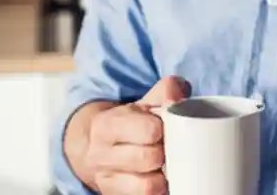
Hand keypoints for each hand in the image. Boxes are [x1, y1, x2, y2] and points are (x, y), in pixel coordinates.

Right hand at [85, 76, 190, 194]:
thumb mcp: (144, 102)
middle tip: (169, 147)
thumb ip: (165, 91)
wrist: (98, 147)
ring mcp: (106, 180)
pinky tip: (161, 179)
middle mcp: (101, 154)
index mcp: (107, 125)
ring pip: (148, 186)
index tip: (164, 128)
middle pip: (149, 158)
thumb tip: (177, 96)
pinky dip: (159, 190)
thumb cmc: (130, 123)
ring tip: (166, 164)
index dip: (163, 130)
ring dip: (164, 175)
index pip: (148, 130)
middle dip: (166, 152)